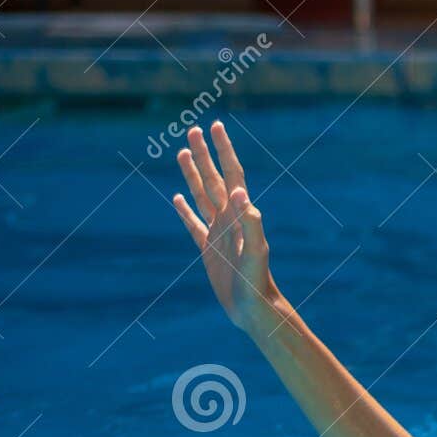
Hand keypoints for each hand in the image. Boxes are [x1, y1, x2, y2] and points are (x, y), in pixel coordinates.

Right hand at [172, 121, 281, 331]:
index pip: (231, 175)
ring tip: (181, 152)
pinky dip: (184, 210)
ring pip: (201, 196)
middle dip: (204, 154)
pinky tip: (177, 198)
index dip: (224, 150)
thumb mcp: (256, 250)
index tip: (215, 126)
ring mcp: (218, 233)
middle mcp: (229, 219)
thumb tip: (238, 191)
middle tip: (193, 130)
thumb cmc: (258, 281)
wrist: (255, 309)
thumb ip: (250, 221)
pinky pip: (193, 225)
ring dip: (192, 174)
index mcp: (240, 215)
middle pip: (213, 179)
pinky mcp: (208, 250)